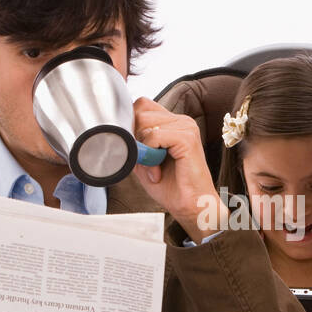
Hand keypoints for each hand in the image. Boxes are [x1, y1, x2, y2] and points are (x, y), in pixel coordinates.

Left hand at [131, 96, 220, 240]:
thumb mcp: (144, 161)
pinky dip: (149, 155)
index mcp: (173, 122)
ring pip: (145, 122)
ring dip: (143, 149)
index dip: (132, 123)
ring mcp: (186, 127)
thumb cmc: (171, 187)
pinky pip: (154, 135)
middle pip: (141, 111)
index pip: (143, 105)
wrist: (192, 206)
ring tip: (153, 169)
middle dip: (135, 137)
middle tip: (145, 162)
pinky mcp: (186, 138)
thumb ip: (135, 143)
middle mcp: (181, 120)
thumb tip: (119, 132)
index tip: (135, 149)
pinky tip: (157, 172)